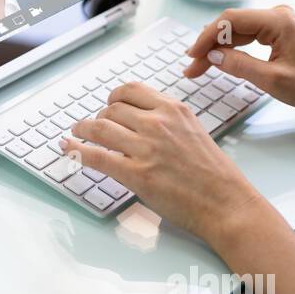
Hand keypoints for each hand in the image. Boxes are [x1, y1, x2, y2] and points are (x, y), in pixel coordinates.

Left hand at [63, 82, 278, 244]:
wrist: (227, 203)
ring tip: (76, 133)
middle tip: (93, 126)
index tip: (108, 103)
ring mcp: (146, 148)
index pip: (131, 90)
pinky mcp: (136, 174)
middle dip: (99, 116)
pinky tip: (67, 148)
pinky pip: (97, 156)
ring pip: (100, 127)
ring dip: (82, 129)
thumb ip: (168, 122)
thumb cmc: (215, 174)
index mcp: (174, 110)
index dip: (114, 96)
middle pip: (112, 108)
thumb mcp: (194, 132)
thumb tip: (139, 121)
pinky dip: (76, 150)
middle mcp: (158, 124)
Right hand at [183, 5, 294, 117]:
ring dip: (217, 48)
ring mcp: (276, 22)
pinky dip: (230, 49)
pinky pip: (246, 37)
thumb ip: (238, 65)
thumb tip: (211, 57)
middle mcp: (276, 15)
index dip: (207, 37)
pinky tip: (217, 61)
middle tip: (191, 67)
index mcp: (278, 20)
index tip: (192, 57)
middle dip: (209, 45)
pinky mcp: (276, 32)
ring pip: (236, 31)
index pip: (230, 21)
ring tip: (198, 67)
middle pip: (231, 25)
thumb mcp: (271, 80)